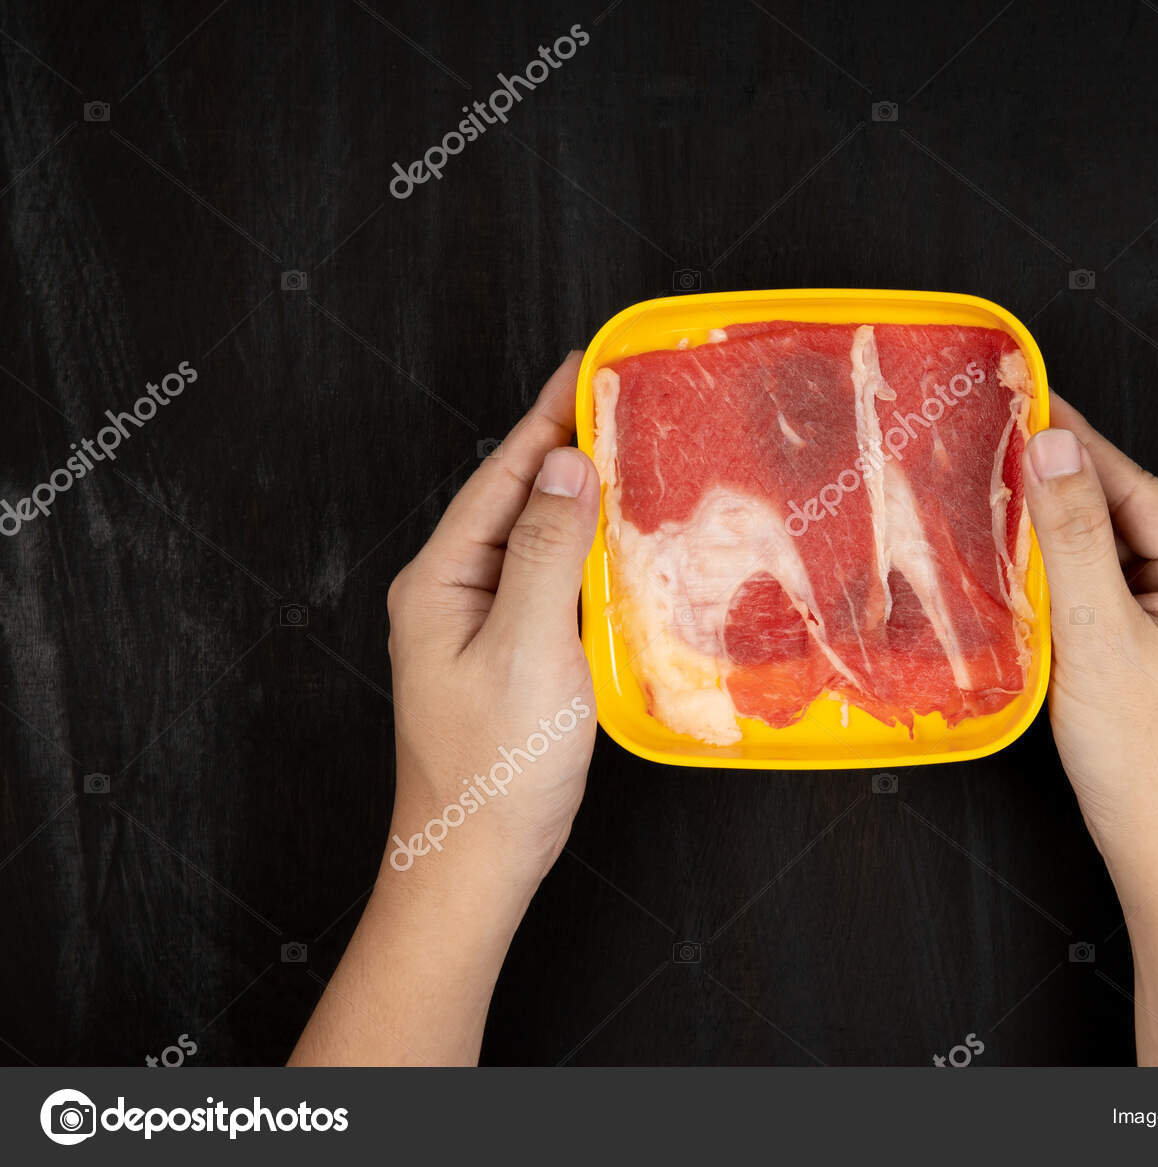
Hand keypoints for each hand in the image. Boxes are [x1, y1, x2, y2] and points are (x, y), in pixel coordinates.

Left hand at [384, 350, 598, 903]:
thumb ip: (549, 554)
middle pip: (517, 500)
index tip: (586, 368)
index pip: (500, 477)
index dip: (545, 418)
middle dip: (568, 448)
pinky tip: (626, 545)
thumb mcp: (526, 650)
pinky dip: (591, 553)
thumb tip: (567, 465)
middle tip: (627, 402)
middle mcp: (455, 592)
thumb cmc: (496, 766)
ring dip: (583, 499)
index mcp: (442, 581)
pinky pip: (554, 583)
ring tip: (636, 457)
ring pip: (539, 540)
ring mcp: (483, 625)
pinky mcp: (513, 655)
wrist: (477, 859)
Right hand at [1021, 394, 1157, 1064]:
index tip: (1016, 397)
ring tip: (985, 495)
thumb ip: (1073, 538)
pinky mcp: (1155, 641)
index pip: (1134, 485)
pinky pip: (1099, 587)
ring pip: (1103, 549)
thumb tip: (1052, 445)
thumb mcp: (1103, 638)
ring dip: (1049, 532)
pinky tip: (1012, 563)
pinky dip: (1057, 575)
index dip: (1071, 443)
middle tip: (982, 446)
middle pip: (1118, 511)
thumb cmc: (1150, 762)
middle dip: (1053, 487)